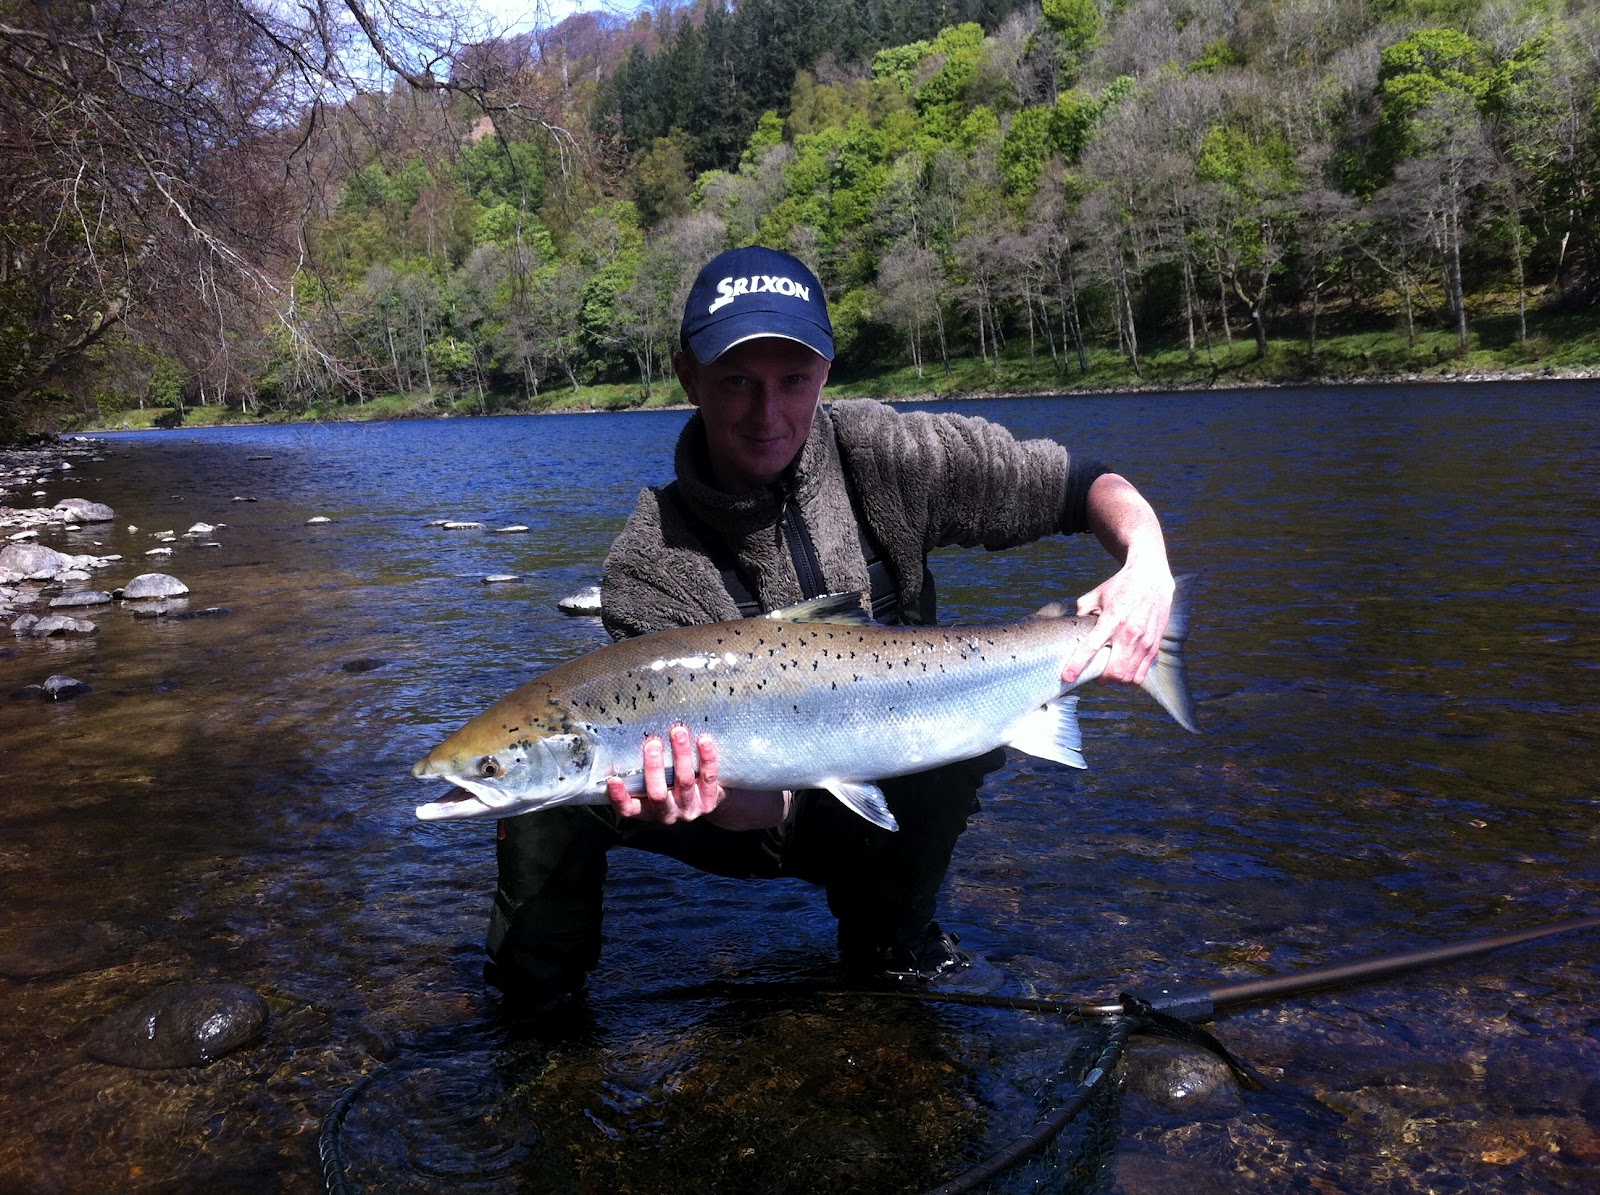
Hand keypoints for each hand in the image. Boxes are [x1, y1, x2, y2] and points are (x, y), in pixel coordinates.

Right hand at [607, 724, 723, 823]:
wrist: (706, 799)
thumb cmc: (670, 785)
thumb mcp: (651, 784)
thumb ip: (638, 773)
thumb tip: (618, 743)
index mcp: (647, 810)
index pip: (628, 810)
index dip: (620, 797)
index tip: (613, 779)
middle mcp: (667, 814)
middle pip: (658, 794)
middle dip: (654, 768)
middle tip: (652, 744)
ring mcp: (689, 809)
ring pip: (684, 781)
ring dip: (681, 755)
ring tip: (678, 732)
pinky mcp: (710, 801)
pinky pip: (709, 777)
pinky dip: (707, 758)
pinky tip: (704, 740)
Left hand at [1060, 559, 1174, 686]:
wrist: (1151, 578)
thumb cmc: (1121, 586)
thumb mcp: (1096, 594)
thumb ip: (1082, 611)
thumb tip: (1072, 625)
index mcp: (1112, 619)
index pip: (1092, 647)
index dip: (1078, 664)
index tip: (1067, 676)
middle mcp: (1130, 633)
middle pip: (1114, 671)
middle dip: (1100, 679)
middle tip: (1094, 675)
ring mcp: (1145, 641)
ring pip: (1128, 676)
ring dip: (1115, 681)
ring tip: (1108, 674)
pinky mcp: (1154, 645)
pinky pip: (1142, 673)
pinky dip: (1130, 678)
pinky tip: (1123, 672)